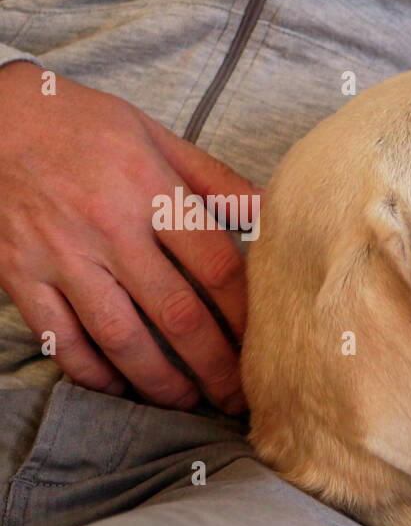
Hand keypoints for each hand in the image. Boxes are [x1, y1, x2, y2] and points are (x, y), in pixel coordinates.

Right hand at [0, 61, 255, 412]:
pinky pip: (60, 337)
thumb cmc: (80, 123)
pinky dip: (91, 371)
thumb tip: (270, 210)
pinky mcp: (19, 273)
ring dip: (159, 380)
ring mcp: (61, 255)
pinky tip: (118, 387)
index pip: (216, 267)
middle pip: (177, 313)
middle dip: (214, 365)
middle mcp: (109, 228)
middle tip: (237, 398)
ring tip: (186, 402)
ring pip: (121, 337)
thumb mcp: (155, 135)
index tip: (265, 346)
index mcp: (152, 190)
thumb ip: (214, 179)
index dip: (246, 316)